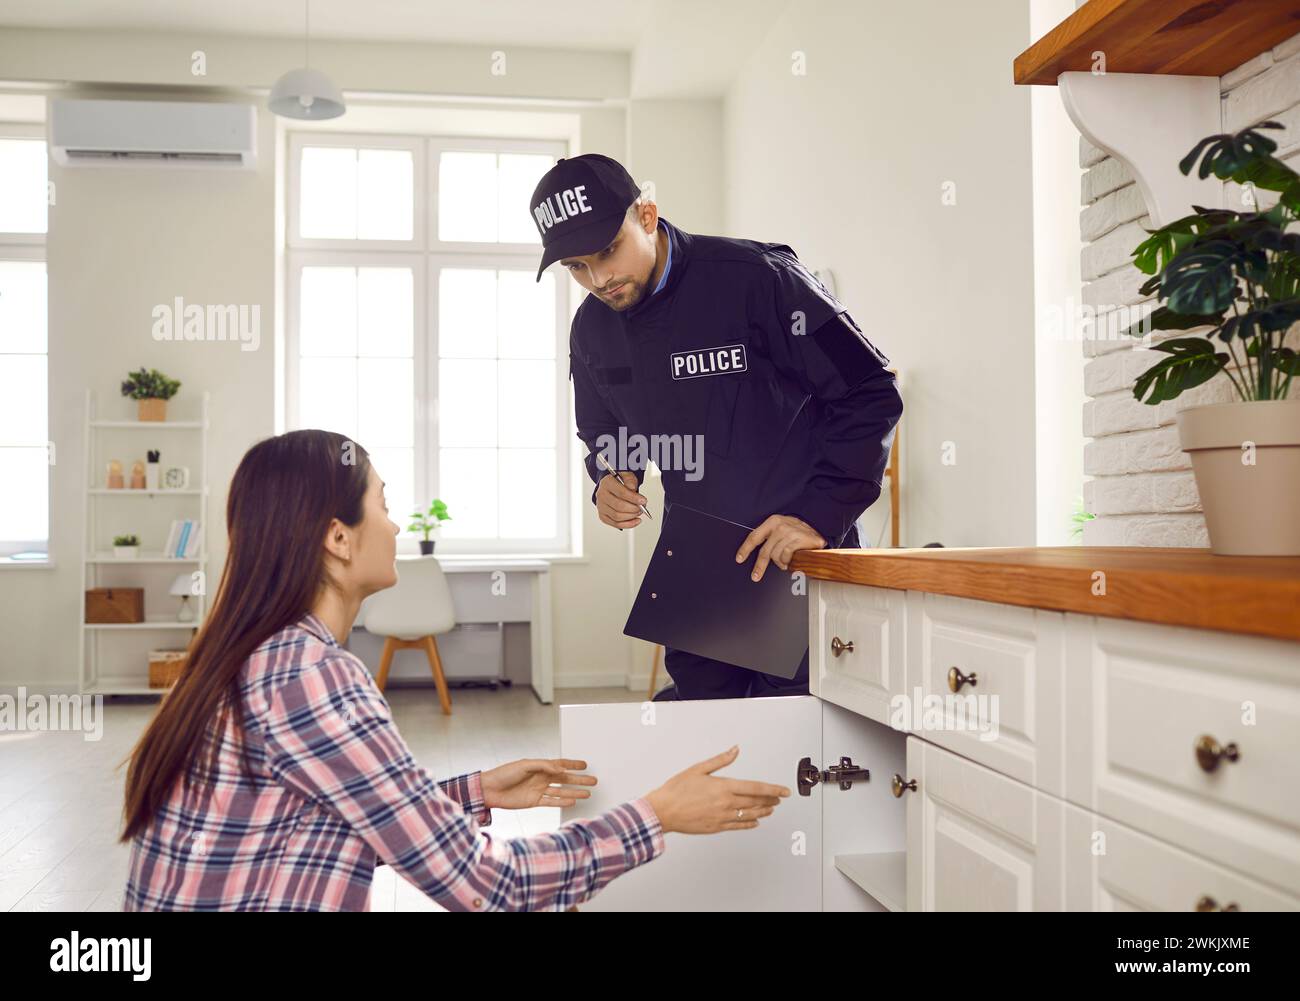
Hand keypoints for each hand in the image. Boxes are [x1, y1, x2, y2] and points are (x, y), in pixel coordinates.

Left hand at [480, 758, 596, 809]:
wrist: (490, 790)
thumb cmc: (504, 774)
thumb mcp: (524, 765)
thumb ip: (543, 766)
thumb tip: (560, 768)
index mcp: (539, 766)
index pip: (560, 764)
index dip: (573, 764)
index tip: (585, 765)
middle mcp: (541, 778)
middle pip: (564, 779)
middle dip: (579, 779)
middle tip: (593, 780)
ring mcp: (539, 790)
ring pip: (561, 791)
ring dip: (574, 792)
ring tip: (587, 793)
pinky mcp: (535, 801)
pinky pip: (552, 801)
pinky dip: (562, 802)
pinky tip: (572, 801)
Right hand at [596, 470, 645, 529]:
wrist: (612, 486)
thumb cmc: (619, 481)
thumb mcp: (626, 475)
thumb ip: (630, 480)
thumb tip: (632, 488)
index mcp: (607, 483)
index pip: (621, 492)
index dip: (633, 498)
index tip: (643, 501)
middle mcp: (602, 495)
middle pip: (618, 506)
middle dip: (633, 508)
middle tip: (642, 507)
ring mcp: (601, 507)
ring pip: (617, 517)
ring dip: (631, 516)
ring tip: (638, 512)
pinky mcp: (603, 516)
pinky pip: (616, 524)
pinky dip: (628, 524)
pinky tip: (635, 521)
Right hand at [643, 746, 789, 834]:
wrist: (663, 810)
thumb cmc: (676, 789)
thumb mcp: (698, 768)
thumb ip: (720, 760)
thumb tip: (735, 750)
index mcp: (723, 787)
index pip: (756, 788)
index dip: (773, 789)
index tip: (784, 791)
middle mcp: (726, 803)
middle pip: (755, 802)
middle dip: (770, 800)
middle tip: (779, 798)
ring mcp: (722, 817)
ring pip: (749, 815)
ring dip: (763, 812)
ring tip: (771, 809)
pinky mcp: (716, 827)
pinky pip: (738, 826)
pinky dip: (749, 824)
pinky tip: (755, 822)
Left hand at [735, 514, 826, 581]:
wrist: (817, 527)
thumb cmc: (796, 531)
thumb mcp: (780, 529)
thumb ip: (769, 539)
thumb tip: (758, 555)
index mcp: (772, 522)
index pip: (754, 537)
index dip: (745, 549)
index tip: (739, 559)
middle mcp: (779, 526)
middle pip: (764, 551)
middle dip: (759, 566)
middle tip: (756, 576)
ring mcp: (789, 532)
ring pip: (776, 555)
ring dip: (780, 562)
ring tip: (785, 561)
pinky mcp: (798, 539)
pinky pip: (787, 555)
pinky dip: (788, 561)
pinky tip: (790, 560)